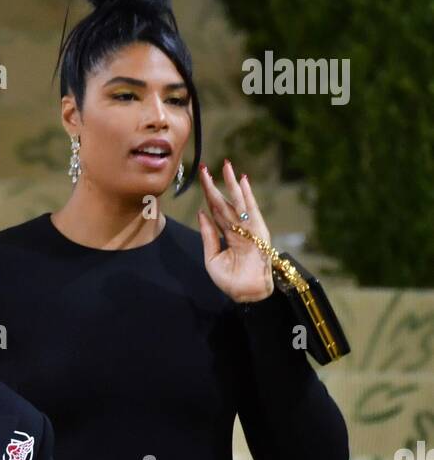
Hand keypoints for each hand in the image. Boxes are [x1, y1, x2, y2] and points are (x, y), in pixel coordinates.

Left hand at [197, 159, 273, 302]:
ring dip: (231, 184)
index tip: (201, 179)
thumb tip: (201, 212)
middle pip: (223, 202)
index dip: (208, 195)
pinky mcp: (258, 230)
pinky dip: (247, 195)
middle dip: (215, 185)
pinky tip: (242, 181)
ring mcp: (248, 227)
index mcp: (226, 234)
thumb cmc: (230, 281)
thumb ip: (208, 235)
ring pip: (237, 201)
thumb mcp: (212, 258)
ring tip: (225, 166)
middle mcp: (237, 227)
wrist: (246, 293)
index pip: (215, 210)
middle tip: (204, 168)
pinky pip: (251, 209)